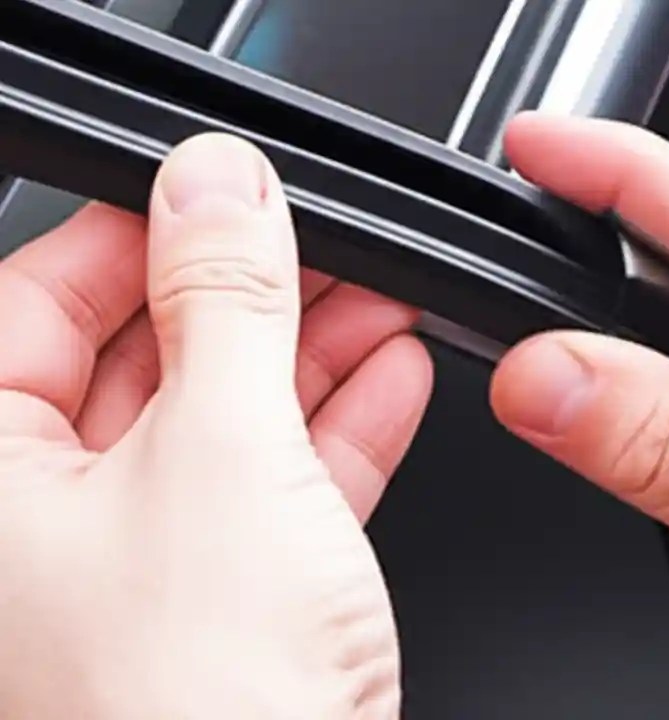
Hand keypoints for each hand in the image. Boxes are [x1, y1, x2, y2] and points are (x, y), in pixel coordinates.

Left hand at [0, 135, 429, 717]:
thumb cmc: (191, 711)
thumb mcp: (221, 455)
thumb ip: (224, 302)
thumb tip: (220, 180)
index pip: (43, 292)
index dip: (151, 225)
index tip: (234, 185)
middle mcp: (34, 526)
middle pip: (141, 357)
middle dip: (253, 291)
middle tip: (330, 238)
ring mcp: (131, 573)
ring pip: (218, 426)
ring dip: (309, 356)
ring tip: (384, 295)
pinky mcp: (219, 615)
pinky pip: (272, 496)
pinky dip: (335, 436)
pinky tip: (390, 381)